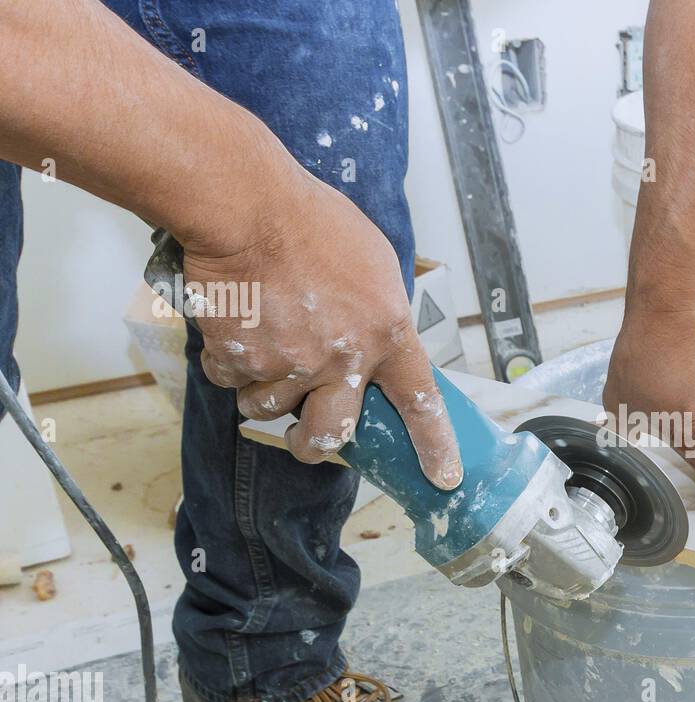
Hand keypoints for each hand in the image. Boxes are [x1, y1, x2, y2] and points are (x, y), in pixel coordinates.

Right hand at [180, 170, 461, 489]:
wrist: (250, 207)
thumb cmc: (314, 222)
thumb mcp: (374, 263)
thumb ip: (379, 312)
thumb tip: (377, 339)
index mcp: (388, 334)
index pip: (419, 401)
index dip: (433, 445)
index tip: (443, 478)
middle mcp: (344, 360)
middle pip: (332, 432)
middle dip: (315, 442)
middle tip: (306, 437)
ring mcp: (292, 364)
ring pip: (271, 410)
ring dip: (263, 392)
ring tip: (260, 350)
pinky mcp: (242, 360)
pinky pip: (231, 382)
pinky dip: (229, 364)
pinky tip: (234, 328)